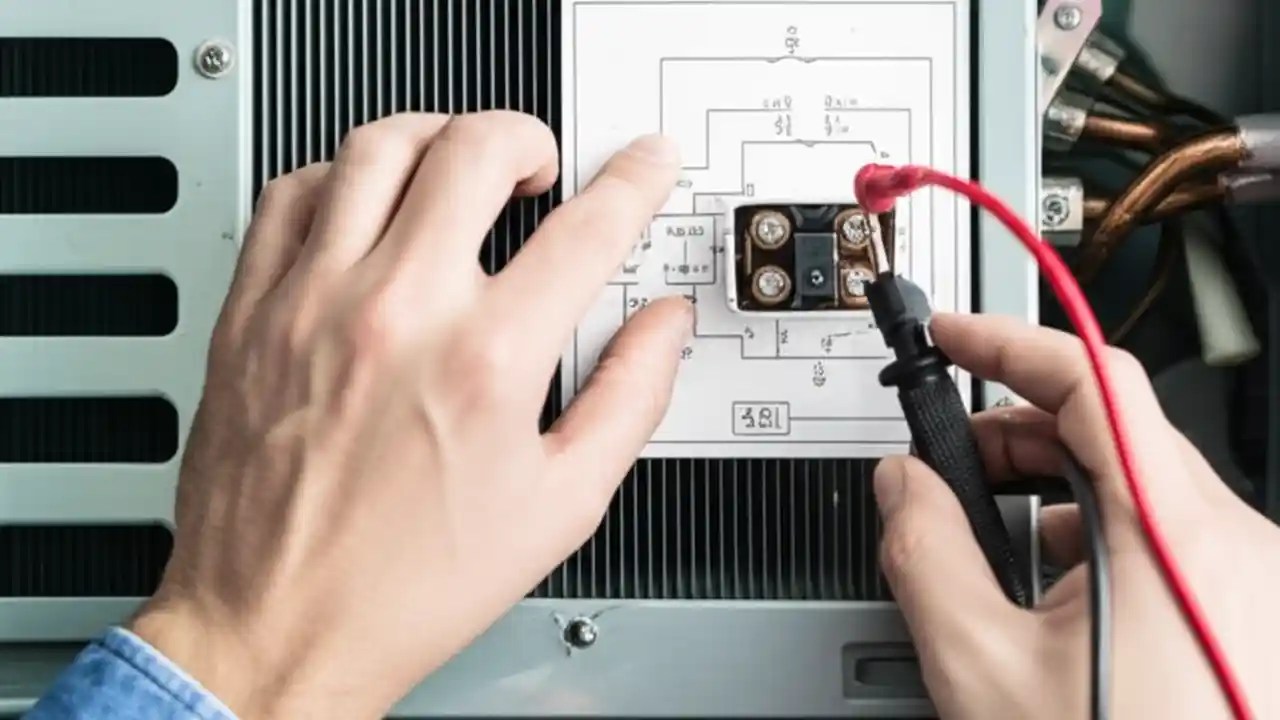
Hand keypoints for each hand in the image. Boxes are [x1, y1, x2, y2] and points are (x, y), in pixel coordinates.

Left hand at [128, 111, 689, 717]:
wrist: (276, 629)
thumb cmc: (407, 586)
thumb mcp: (560, 507)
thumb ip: (630, 398)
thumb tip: (662, 330)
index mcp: (486, 361)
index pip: (587, 227)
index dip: (633, 180)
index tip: (644, 165)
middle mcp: (397, 312)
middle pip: (475, 150)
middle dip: (529, 138)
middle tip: (543, 165)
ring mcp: (313, 303)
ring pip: (378, 148)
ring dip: (438, 137)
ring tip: (460, 165)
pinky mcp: (251, 312)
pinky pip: (291, 194)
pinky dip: (341, 175)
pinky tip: (366, 203)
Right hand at [874, 313, 1279, 718]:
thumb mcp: (984, 670)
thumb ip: (925, 555)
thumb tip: (902, 487)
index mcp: (1173, 536)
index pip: (1091, 382)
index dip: (1008, 343)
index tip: (952, 334)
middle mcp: (1230, 545)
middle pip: (1112, 431)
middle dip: (1016, 431)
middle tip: (946, 458)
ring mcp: (1248, 580)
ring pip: (1137, 488)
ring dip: (1054, 492)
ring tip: (992, 543)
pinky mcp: (1246, 612)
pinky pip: (1164, 539)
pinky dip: (1095, 538)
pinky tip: (1051, 593)